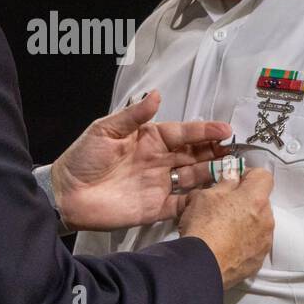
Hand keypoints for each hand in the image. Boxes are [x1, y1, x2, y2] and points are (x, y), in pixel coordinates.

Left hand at [51, 90, 230, 231]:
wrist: (66, 194)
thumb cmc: (83, 158)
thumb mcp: (106, 130)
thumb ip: (133, 115)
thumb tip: (157, 94)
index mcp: (149, 139)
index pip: (183, 133)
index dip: (204, 131)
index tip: (225, 130)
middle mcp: (159, 160)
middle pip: (194, 155)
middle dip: (216, 152)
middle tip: (237, 152)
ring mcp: (159, 184)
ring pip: (193, 177)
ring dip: (212, 174)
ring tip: (233, 172)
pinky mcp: (155, 208)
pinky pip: (182, 204)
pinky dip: (198, 202)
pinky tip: (215, 199)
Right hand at [178, 167, 274, 288]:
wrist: (202, 266)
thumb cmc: (203, 227)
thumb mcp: (205, 196)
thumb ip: (224, 183)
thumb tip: (232, 177)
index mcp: (255, 198)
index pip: (263, 176)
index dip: (248, 175)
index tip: (234, 182)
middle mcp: (266, 218)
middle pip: (261, 201)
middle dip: (245, 201)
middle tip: (223, 207)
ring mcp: (265, 241)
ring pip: (259, 223)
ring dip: (246, 222)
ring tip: (224, 230)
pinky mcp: (259, 260)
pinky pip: (255, 244)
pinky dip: (245, 242)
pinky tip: (227, 246)